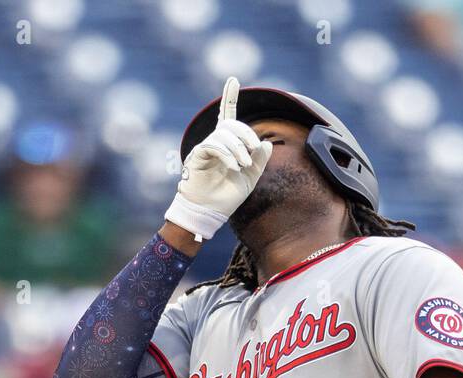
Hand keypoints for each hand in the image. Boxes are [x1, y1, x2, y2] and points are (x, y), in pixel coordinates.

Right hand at [164, 77, 272, 241]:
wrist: (209, 212)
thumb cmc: (227, 197)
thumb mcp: (250, 178)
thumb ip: (259, 160)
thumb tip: (265, 143)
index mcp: (227, 145)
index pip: (228, 116)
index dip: (229, 97)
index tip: (233, 79)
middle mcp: (215, 143)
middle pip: (230, 124)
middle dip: (245, 133)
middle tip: (253, 149)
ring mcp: (204, 148)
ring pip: (223, 135)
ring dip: (238, 149)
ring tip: (244, 165)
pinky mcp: (197, 155)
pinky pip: (213, 146)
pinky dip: (227, 155)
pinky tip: (233, 167)